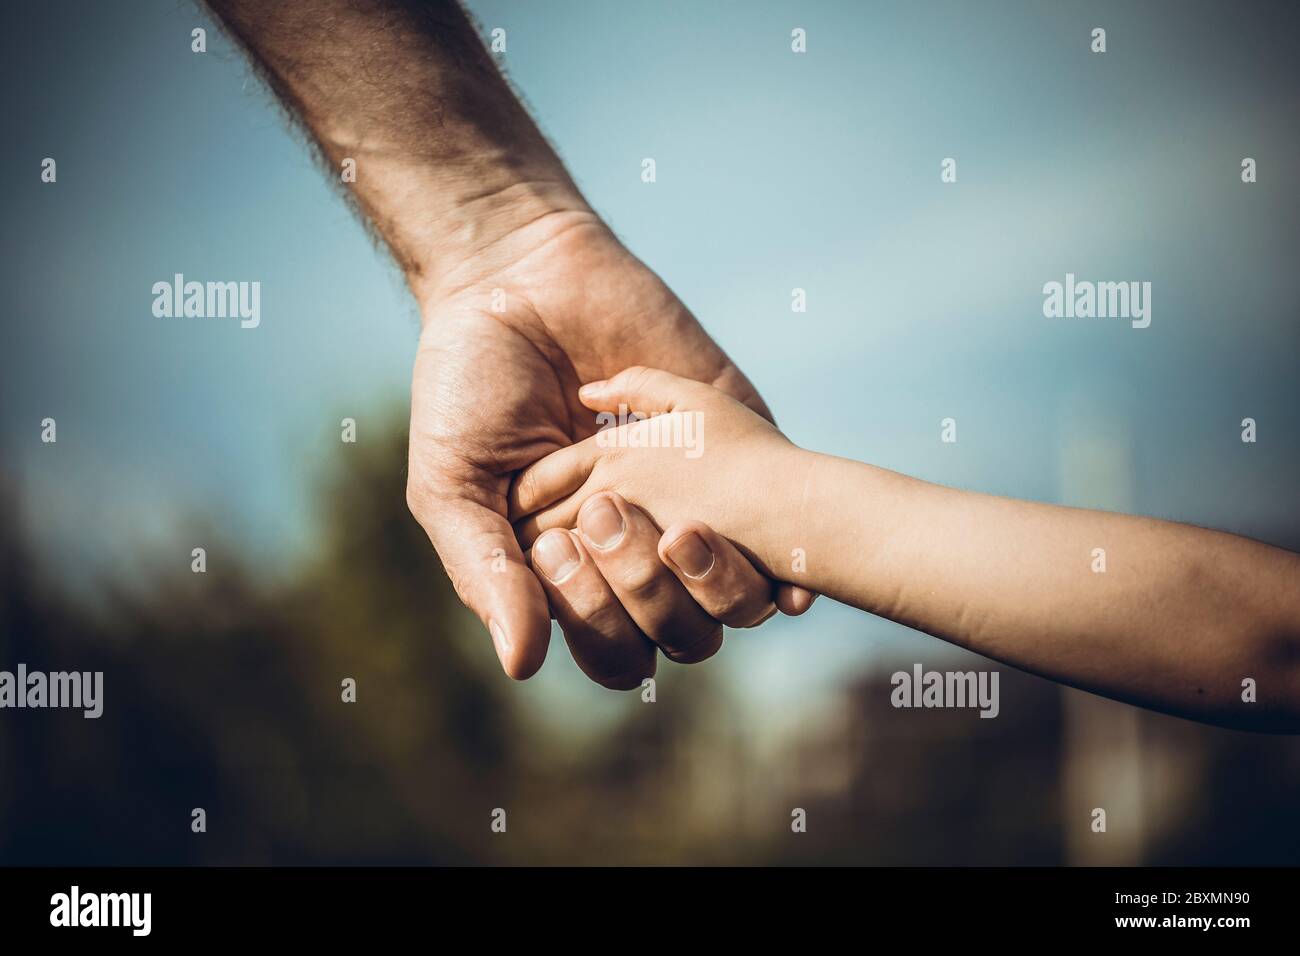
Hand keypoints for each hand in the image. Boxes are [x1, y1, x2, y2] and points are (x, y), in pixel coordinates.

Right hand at [407, 216, 813, 681]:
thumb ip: (486, 572)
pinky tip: (775, 550)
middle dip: (646, 591)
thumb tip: (522, 666)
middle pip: (679, 635)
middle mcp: (641, 551)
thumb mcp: (454, 484)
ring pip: (736, 600)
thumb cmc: (471, 386)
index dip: (597, 624)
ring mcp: (697, 503)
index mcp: (575, 574)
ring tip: (679, 523)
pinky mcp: (743, 449)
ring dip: (711, 579)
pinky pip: (785, 527)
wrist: (520, 278)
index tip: (557, 548)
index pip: (613, 651)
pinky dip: (785, 557)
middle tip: (604, 511)